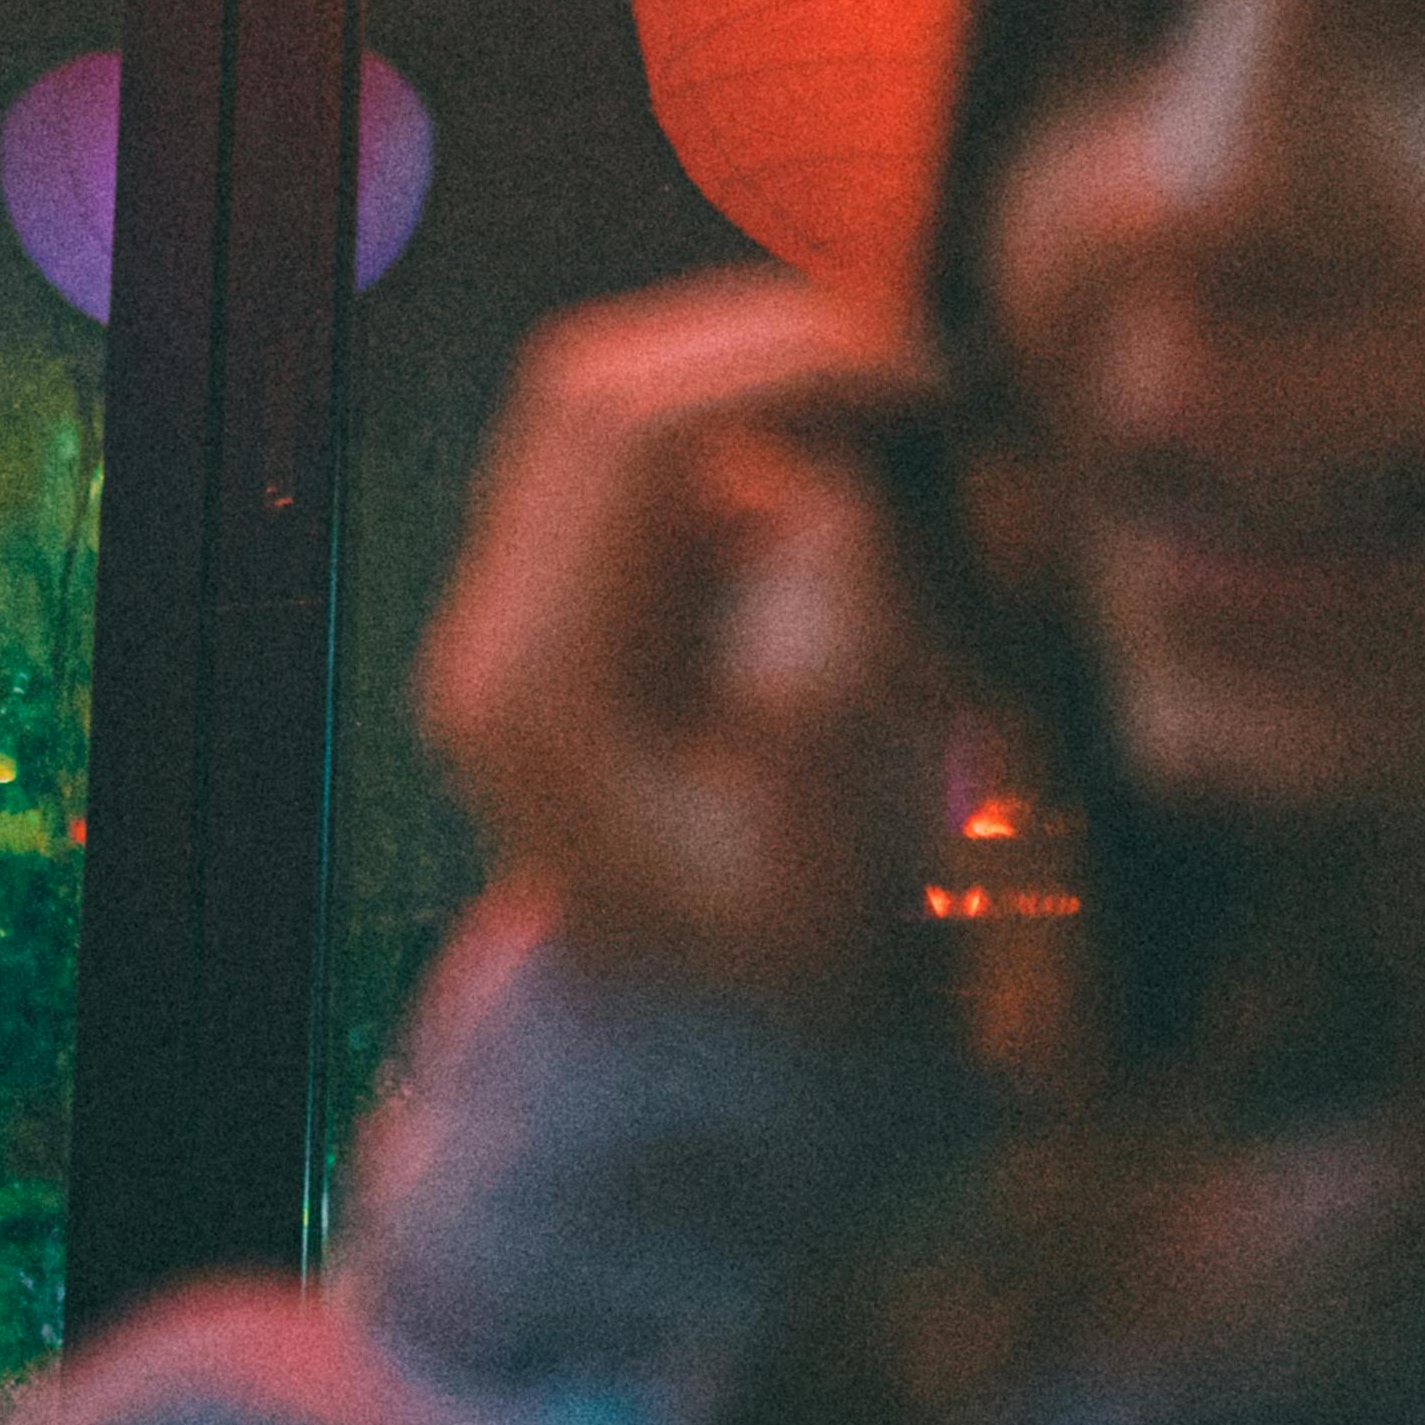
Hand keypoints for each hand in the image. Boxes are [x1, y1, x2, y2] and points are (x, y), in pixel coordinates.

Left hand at [417, 274, 953, 1025]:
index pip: (628, 430)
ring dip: (759, 400)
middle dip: (766, 348)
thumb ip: (820, 700)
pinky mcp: (565, 617)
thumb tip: (815, 521)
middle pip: (595, 386)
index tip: (931, 383)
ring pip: (614, 412)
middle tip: (924, 378)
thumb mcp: (829, 882)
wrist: (716, 1075)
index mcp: (539, 689)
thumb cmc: (795, 992)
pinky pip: (648, 476)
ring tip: (904, 437)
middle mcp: (493, 638)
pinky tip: (857, 509)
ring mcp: (516, 622)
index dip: (782, 366)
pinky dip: (752, 454)